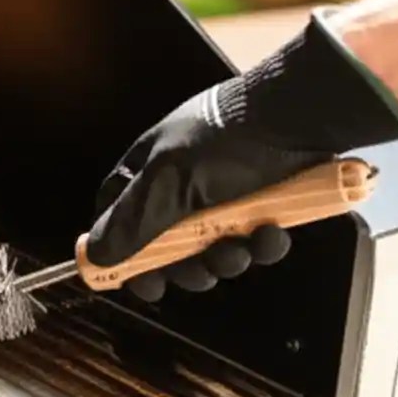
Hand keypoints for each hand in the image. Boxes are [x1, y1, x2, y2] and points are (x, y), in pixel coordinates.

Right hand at [83, 81, 330, 301]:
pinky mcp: (263, 205)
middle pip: (170, 247)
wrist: (301, 114)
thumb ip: (132, 222)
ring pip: (214, 249)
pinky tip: (273, 235)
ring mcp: (225, 196)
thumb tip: (95, 256)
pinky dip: (263, 244)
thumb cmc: (226, 139)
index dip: (126, 254)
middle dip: (186, 267)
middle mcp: (183, 185)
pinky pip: (254, 240)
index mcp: (150, 171)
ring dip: (227, 259)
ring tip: (243, 248)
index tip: (141, 282)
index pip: (121, 218)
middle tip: (200, 273)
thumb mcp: (170, 180)